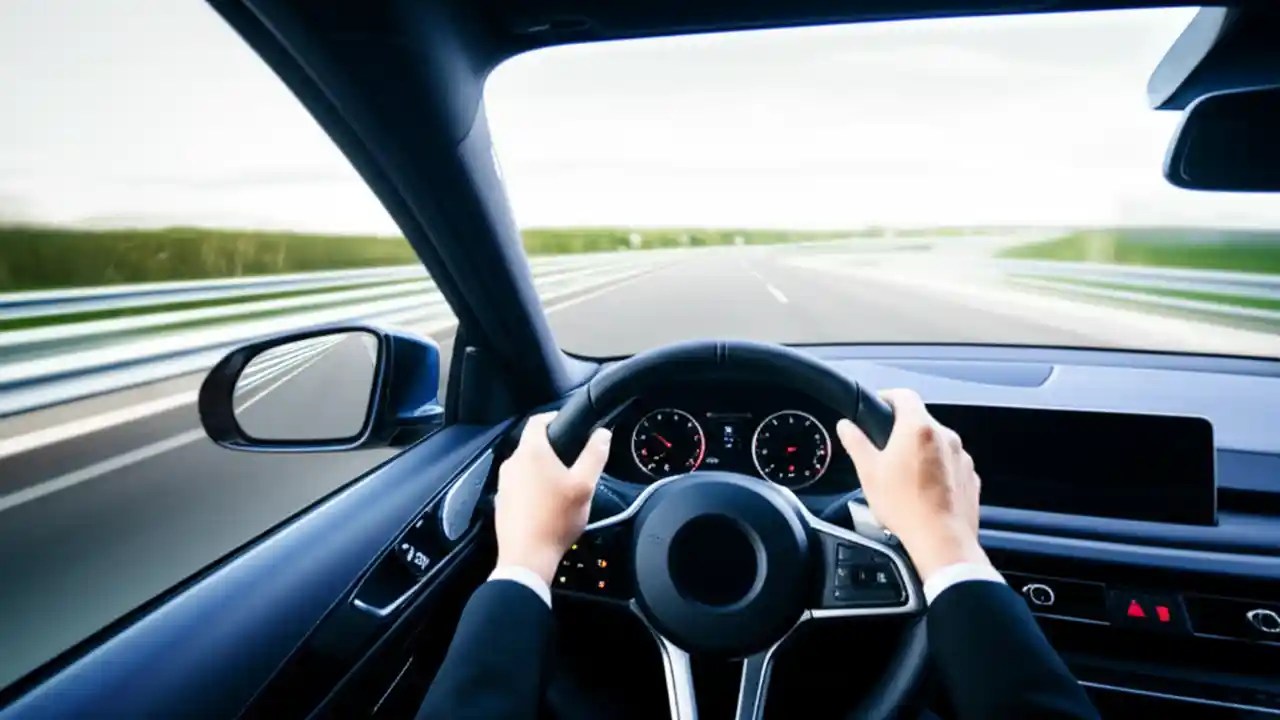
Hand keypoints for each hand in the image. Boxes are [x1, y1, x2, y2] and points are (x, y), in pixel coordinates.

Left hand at [493, 412, 611, 584]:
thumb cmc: (556, 519)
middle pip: (532, 444)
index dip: (554, 417)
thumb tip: (602, 434)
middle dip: (551, 448)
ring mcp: (503, 483)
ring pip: (525, 466)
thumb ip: (595, 455)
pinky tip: (546, 504)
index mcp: (531, 452)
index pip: (538, 420)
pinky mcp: (501, 501)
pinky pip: (519, 485)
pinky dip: (532, 487)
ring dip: (542, 469)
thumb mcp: (584, 485)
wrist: (527, 557)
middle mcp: (512, 463)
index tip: (568, 424)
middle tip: (572, 460)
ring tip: (562, 485)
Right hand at [836, 389, 989, 581]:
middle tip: (885, 451)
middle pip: (921, 421)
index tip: (880, 404)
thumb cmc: (905, 506)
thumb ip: (856, 443)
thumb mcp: (868, 472)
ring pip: (937, 444)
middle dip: (903, 431)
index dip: (889, 396)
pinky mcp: (971, 477)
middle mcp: (945, 437)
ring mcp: (962, 457)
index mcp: (918, 428)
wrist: (941, 540)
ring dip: (922, 453)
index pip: (904, 396)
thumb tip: (846, 427)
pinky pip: (951, 465)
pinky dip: (938, 471)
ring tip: (905, 478)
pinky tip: (924, 491)